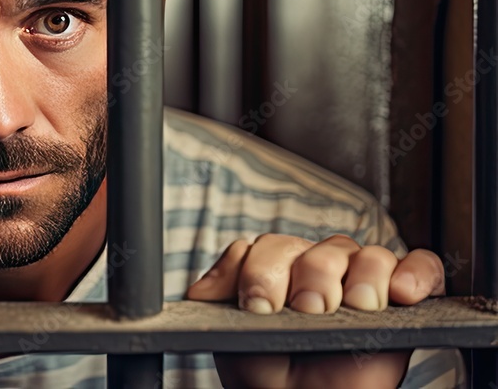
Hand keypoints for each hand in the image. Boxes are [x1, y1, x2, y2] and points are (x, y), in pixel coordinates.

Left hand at [186, 233, 444, 388]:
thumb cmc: (269, 373)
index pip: (269, 247)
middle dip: (310, 277)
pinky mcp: (405, 302)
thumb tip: (200, 287)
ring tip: (356, 306)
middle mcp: (318, 270)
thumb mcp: (231, 335)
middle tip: (309, 310)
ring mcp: (362, 283)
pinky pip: (419, 267)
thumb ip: (217, 296)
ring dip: (362, 277)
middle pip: (318, 248)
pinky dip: (415, 272)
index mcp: (277, 270)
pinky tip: (403, 292)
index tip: (258, 306)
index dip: (262, 271)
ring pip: (366, 254)